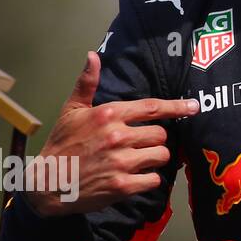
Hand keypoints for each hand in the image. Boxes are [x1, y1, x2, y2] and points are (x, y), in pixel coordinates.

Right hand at [24, 52, 199, 217]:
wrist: (45, 185)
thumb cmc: (62, 144)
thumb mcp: (71, 111)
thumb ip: (87, 83)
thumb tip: (93, 55)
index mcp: (108, 115)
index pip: (153, 108)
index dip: (178, 107)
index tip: (195, 107)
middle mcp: (117, 136)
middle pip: (161, 134)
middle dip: (155, 140)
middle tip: (139, 145)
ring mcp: (121, 162)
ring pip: (162, 155)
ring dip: (155, 159)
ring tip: (138, 161)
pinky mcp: (123, 186)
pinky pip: (154, 179)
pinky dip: (149, 179)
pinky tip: (135, 178)